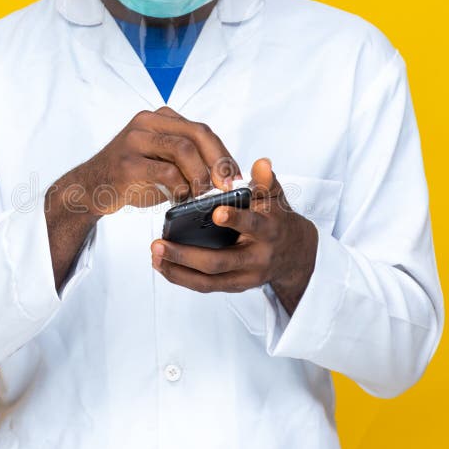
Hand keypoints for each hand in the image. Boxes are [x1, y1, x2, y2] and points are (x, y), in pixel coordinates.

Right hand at [56, 107, 241, 215]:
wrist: (89, 189)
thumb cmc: (131, 178)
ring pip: (183, 150)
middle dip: (219, 161)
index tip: (236, 177)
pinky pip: (165, 172)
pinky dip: (180, 187)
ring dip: (201, 175)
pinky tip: (182, 199)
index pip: (201, 130)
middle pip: (197, 134)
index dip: (223, 153)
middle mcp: (147, 122)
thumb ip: (189, 160)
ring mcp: (134, 140)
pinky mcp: (126, 163)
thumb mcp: (162, 162)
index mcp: (159, 118)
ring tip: (205, 195)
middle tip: (228, 186)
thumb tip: (227, 175)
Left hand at [150, 158, 317, 314]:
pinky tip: (162, 266)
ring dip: (178, 270)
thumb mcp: (276, 197)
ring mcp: (245, 277)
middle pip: (219, 262)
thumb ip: (265, 180)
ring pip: (208, 281)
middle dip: (186, 255)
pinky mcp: (234, 286)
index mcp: (268, 231)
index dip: (236, 219)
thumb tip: (261, 162)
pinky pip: (205, 286)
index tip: (216, 212)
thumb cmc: (277, 219)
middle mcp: (256, 258)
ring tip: (154, 256)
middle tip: (158, 244)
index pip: (252, 225)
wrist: (294, 255)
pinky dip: (182, 278)